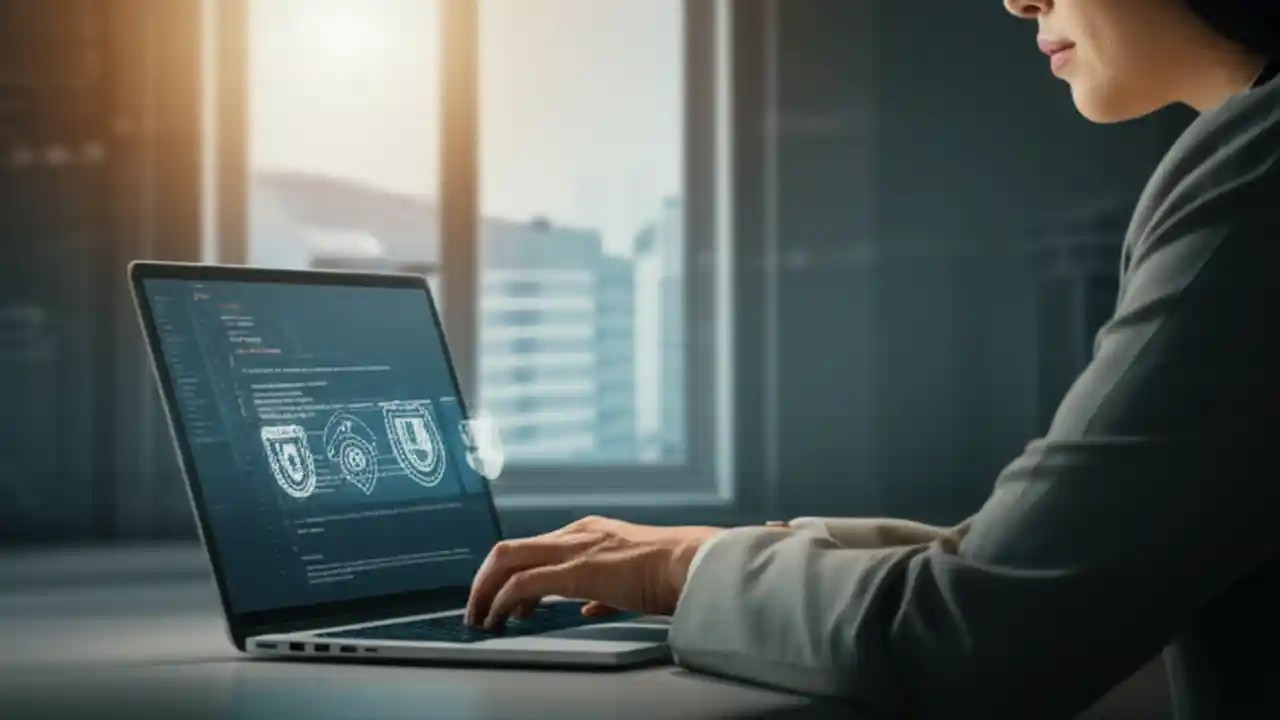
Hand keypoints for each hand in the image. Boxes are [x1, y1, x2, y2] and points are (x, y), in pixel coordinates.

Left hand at [464, 516, 721, 629]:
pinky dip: (503, 602)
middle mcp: (574, 534)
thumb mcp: (628, 578)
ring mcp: (573, 549)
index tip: (502, 601)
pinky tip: (501, 619)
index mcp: (587, 532)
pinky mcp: (576, 570)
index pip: (533, 548)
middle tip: (476, 609)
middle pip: (509, 550)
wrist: (691, 564)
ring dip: (486, 591)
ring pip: (506, 560)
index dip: (509, 575)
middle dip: (485, 580)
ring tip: (481, 618)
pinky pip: (523, 584)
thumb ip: (603, 592)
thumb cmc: (670, 572)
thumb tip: (588, 608)